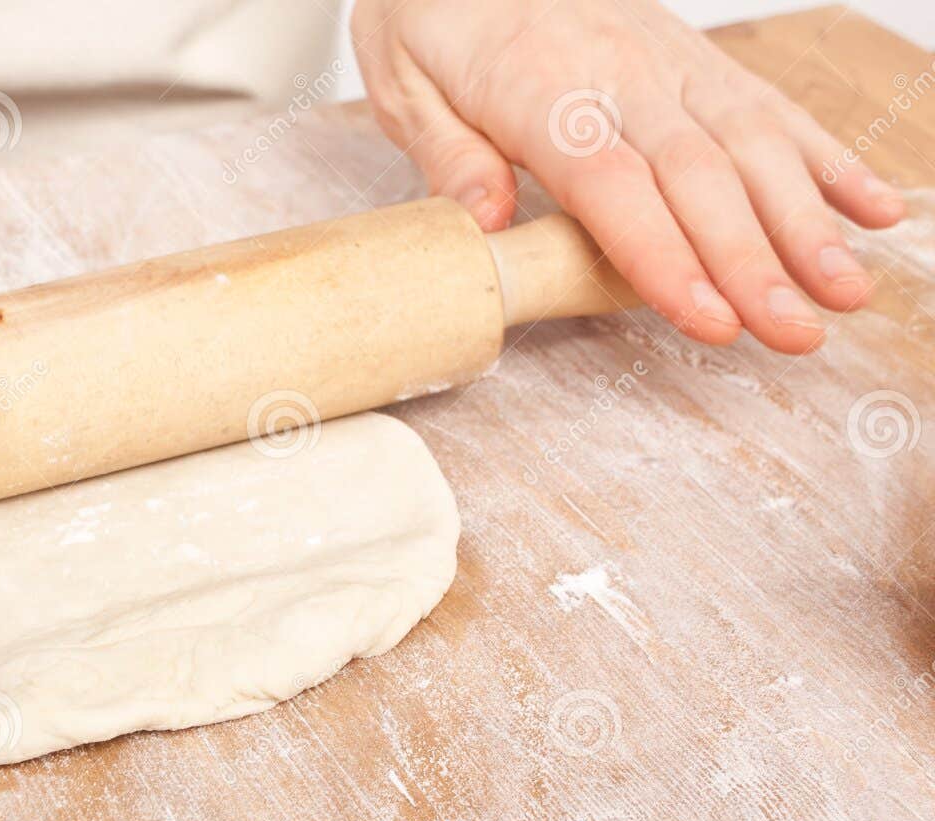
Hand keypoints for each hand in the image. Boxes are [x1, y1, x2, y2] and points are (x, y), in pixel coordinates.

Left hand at [352, 0, 905, 353]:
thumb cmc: (432, 14)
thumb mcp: (404, 85)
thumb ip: (449, 156)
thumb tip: (490, 223)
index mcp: (541, 88)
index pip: (615, 186)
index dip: (667, 258)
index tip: (709, 319)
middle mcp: (622, 73)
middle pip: (700, 178)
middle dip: (755, 262)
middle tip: (796, 333)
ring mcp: (670, 62)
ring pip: (752, 144)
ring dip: (806, 221)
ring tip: (846, 291)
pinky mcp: (695, 58)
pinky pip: (769, 108)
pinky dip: (825, 160)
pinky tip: (871, 209)